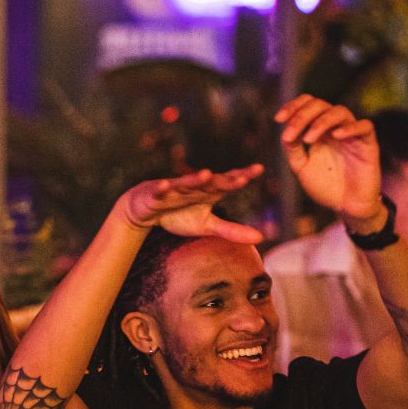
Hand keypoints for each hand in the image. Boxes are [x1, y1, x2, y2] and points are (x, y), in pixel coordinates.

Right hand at [120, 165, 264, 242]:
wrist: (147, 210)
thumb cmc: (179, 215)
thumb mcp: (207, 225)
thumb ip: (232, 230)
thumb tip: (261, 238)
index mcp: (208, 192)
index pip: (228, 181)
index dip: (242, 176)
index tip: (258, 169)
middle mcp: (194, 187)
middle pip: (211, 182)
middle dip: (223, 180)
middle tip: (241, 177)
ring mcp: (175, 189)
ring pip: (186, 183)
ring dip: (194, 180)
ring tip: (206, 175)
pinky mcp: (156, 193)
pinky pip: (159, 190)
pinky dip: (162, 188)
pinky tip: (165, 185)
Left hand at [275, 95, 381, 221]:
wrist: (346, 207)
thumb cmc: (326, 186)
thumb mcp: (302, 167)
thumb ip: (293, 150)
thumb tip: (284, 132)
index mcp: (319, 131)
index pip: (309, 105)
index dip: (294, 107)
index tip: (278, 119)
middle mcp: (336, 129)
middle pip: (322, 105)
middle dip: (302, 115)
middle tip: (290, 132)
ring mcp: (352, 135)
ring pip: (341, 112)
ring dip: (321, 122)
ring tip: (308, 139)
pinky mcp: (369, 145)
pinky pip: (365, 127)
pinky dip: (350, 128)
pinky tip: (336, 136)